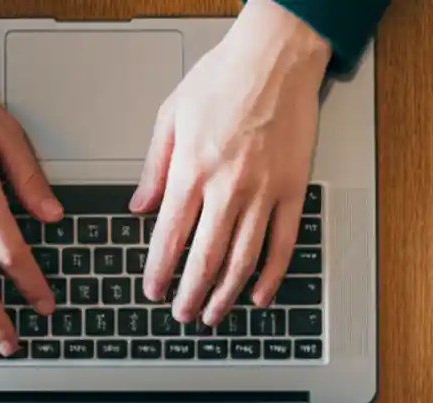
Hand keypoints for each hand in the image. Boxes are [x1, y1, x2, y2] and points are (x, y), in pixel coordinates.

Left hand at [132, 0, 330, 325]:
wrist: (275, 57)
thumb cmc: (223, 78)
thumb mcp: (170, 116)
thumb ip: (154, 167)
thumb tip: (139, 208)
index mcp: (192, 169)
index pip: (170, 236)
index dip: (160, 270)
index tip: (153, 290)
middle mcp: (228, 186)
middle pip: (205, 258)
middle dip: (191, 294)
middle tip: (182, 314)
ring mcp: (264, 192)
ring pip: (243, 259)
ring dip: (226, 294)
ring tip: (214, 314)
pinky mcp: (292, 190)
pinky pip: (283, 243)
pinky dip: (271, 275)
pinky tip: (259, 294)